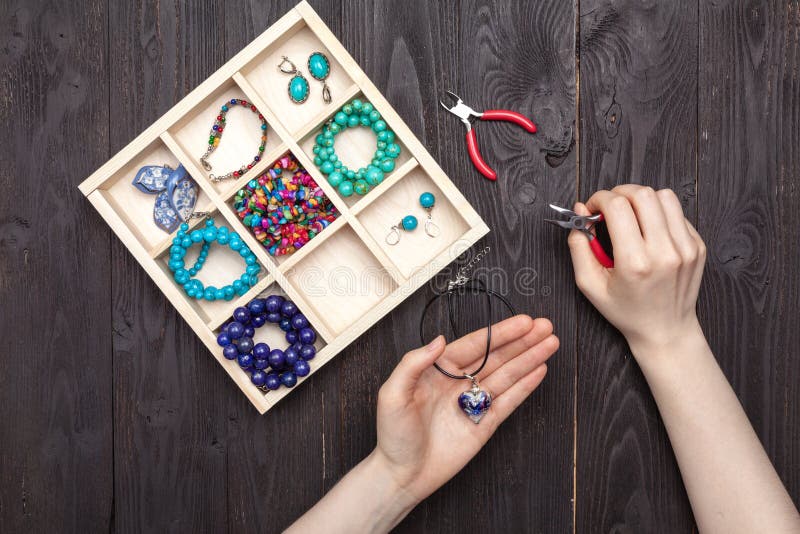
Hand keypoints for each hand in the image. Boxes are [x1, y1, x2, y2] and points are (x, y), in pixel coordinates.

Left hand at [372, 315, 557, 505]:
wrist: (402, 475)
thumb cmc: (392, 436)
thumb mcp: (393, 394)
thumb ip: (414, 363)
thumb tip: (439, 339)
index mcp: (438, 369)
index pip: (475, 345)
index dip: (500, 333)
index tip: (522, 322)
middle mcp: (459, 382)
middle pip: (497, 356)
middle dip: (522, 341)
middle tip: (544, 327)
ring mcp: (473, 402)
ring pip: (507, 375)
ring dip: (529, 358)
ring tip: (550, 343)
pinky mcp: (484, 423)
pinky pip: (509, 401)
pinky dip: (525, 386)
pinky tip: (539, 370)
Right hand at [567, 185, 705, 355]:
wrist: (665, 330)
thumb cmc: (626, 310)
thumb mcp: (590, 285)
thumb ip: (579, 246)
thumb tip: (579, 211)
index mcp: (635, 262)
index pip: (617, 206)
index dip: (598, 199)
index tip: (591, 209)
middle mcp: (664, 252)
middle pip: (642, 194)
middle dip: (619, 193)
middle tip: (609, 207)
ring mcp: (686, 248)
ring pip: (664, 196)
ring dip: (642, 199)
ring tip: (631, 214)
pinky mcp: (698, 246)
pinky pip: (678, 212)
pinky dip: (659, 213)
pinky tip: (649, 230)